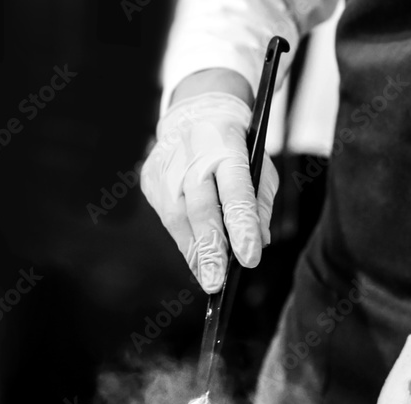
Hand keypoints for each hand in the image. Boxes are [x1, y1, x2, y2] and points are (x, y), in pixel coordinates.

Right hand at [141, 91, 278, 292]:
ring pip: (177, 218)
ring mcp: (166, 167)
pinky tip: (197, 259)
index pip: (236, 193)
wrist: (196, 113)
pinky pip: (166, 217)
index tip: (249, 260)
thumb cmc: (235, 148)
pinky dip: (184, 240)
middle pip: (200, 209)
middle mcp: (193, 157)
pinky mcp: (150, 178)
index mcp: (227, 149)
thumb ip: (260, 205)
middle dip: (210, 249)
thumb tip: (258, 243)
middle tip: (216, 283)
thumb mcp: (260, 166)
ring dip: (194, 253)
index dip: (242, 228)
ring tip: (209, 279)